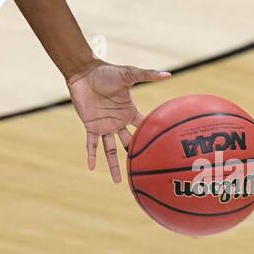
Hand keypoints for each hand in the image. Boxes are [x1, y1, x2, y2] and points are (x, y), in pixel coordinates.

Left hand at [65, 61, 170, 182]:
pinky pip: (91, 144)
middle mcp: (118, 122)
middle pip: (128, 144)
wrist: (85, 73)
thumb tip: (168, 74)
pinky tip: (92, 168)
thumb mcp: (129, 75)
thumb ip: (147, 75)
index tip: (162, 153)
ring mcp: (104, 126)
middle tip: (144, 173)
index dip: (151, 138)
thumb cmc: (107, 72)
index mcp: (129, 112)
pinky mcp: (91, 126)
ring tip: (119, 182)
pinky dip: (91, 155)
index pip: (143, 128)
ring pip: (110, 150)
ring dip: (114, 165)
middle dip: (135, 157)